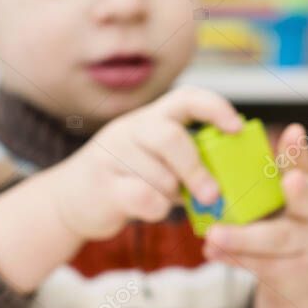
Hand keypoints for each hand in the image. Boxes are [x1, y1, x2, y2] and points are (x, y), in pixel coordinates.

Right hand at [52, 86, 241, 239]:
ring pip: (160, 176)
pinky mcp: (102, 185)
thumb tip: (229, 178)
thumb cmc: (127, 179)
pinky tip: (152, 209)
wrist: (70, 199)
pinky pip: (143, 197)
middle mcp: (131, 129)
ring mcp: (112, 155)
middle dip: (196, 169)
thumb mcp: (156, 159)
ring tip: (165, 198)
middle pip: (171, 138)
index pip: (187, 98)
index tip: (237, 127)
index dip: (215, 108)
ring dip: (172, 195)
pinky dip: (156, 209)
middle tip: (212, 195)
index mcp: (151, 118)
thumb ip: (187, 160)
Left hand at [202, 123, 307, 307]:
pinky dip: (234, 259)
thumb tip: (217, 154)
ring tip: (214, 234)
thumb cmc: (280, 229)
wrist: (298, 281)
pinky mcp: (294, 274)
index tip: (293, 132)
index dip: (299, 151)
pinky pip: (263, 266)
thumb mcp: (276, 203)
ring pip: (278, 240)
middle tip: (290, 180)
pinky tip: (212, 252)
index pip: (304, 166)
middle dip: (299, 191)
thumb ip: (260, 183)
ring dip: (244, 237)